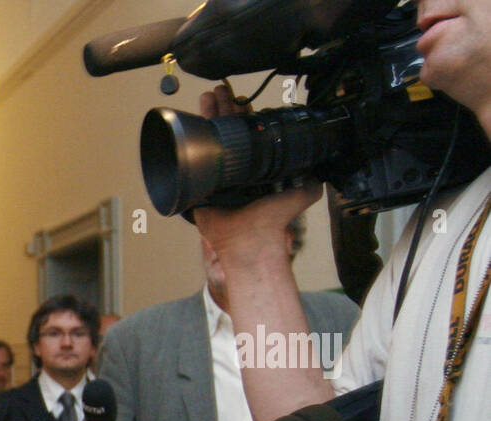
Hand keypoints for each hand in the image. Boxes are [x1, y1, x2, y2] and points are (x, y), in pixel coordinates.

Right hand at [192, 84, 321, 262]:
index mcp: (255, 166)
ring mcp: (215, 176)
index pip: (249, 133)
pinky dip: (189, 143)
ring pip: (208, 141)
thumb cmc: (272, 221)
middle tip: (219, 91)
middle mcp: (235, 168)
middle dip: (223, 109)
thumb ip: (312, 182)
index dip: (244, 114)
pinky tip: (189, 124)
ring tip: (206, 98)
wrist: (250, 238)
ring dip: (206, 118)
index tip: (241, 98)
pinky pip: (192, 163)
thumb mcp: (302, 195)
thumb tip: (322, 169)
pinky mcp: (200, 186)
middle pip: (226, 131)